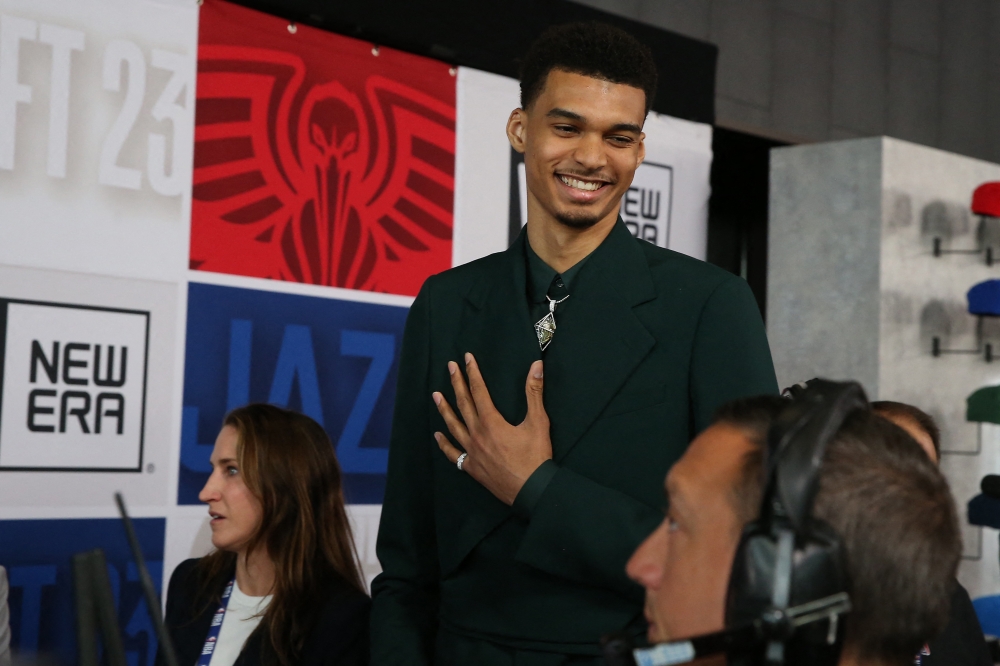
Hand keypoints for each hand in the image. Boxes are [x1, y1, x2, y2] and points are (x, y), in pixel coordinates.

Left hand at [433, 353, 551, 504]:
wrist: (532, 490)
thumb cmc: (536, 456)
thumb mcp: (539, 422)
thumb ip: (534, 393)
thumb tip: (536, 366)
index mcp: (491, 422)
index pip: (479, 391)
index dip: (473, 373)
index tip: (467, 358)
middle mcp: (477, 434)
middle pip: (463, 404)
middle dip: (457, 383)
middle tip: (450, 367)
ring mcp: (472, 452)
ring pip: (454, 426)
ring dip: (444, 410)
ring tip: (436, 395)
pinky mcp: (472, 467)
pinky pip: (454, 454)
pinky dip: (445, 444)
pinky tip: (438, 435)